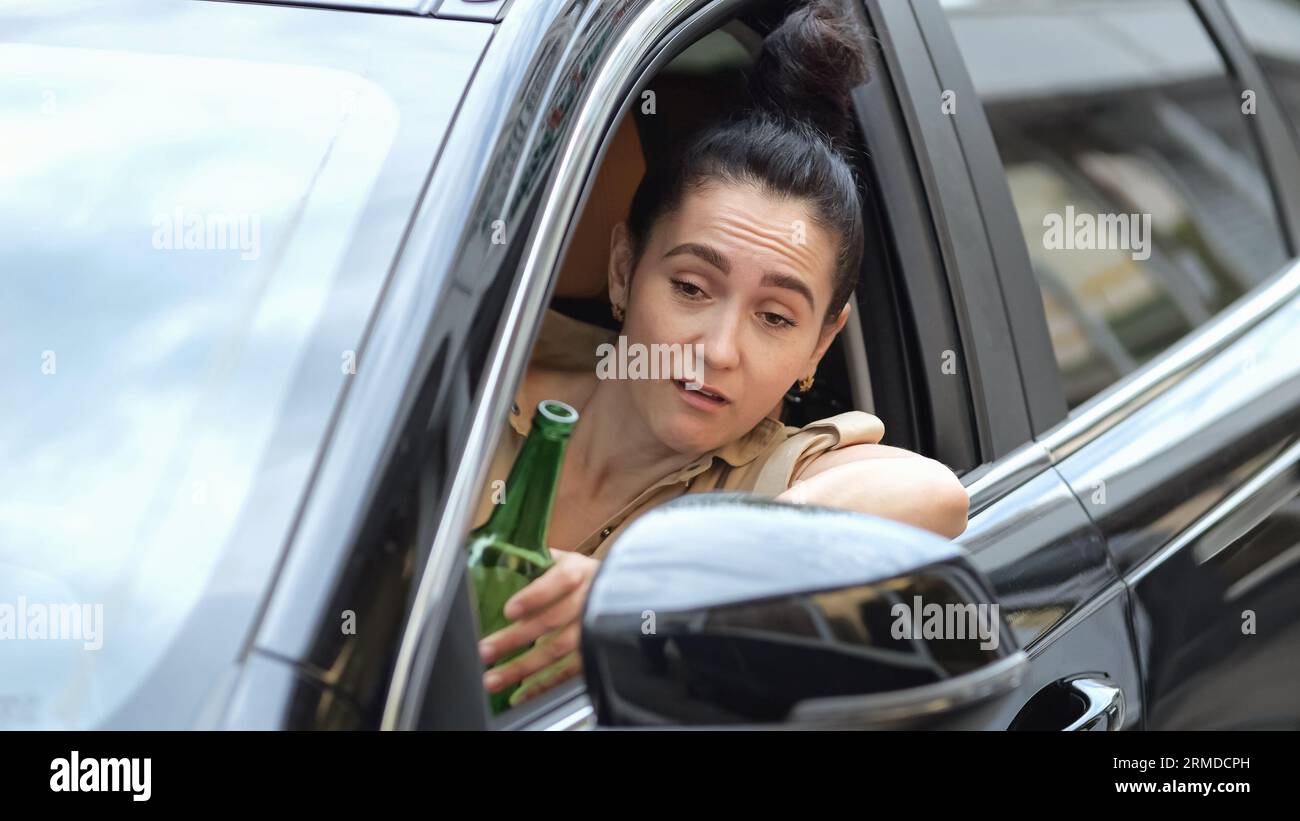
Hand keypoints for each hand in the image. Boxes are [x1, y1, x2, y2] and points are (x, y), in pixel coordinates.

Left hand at [479, 549, 599, 704]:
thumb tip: (497, 557)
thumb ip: (536, 561)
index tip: (509, 610)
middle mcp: (589, 599)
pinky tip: (521, 693)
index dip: (535, 596)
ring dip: (524, 667)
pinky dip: (545, 685)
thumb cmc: (582, 577)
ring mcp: (595, 628)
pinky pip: (570, 671)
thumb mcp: (565, 561)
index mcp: (580, 571)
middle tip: (485, 651)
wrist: (625, 592)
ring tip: (493, 679)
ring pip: (559, 649)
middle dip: (516, 638)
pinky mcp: (597, 651)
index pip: (559, 581)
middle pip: (553, 620)